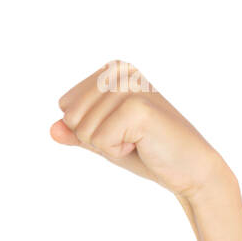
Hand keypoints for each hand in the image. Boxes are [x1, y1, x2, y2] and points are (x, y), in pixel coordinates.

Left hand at [50, 60, 228, 199]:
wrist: (188, 169)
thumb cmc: (146, 151)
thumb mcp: (102, 139)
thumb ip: (75, 132)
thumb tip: (52, 129)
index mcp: (111, 71)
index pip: (66, 105)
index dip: (87, 129)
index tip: (119, 129)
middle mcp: (120, 72)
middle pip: (72, 117)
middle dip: (94, 138)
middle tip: (129, 138)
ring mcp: (130, 87)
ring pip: (84, 130)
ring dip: (107, 146)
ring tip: (138, 140)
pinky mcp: (137, 107)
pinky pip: (99, 141)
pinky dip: (117, 152)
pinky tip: (143, 145)